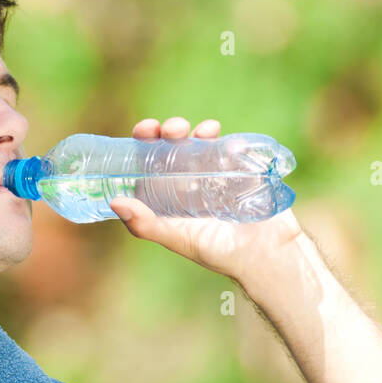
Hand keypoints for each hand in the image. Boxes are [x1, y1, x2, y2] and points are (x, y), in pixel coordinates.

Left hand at [109, 116, 301, 281]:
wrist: (267, 252)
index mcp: (170, 197)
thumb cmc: (219, 252)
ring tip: (200, 131)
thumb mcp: (178, 239)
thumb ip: (146, 225)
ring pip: (197, 142)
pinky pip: (226, 145)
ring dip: (194, 130)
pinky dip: (219, 135)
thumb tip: (114, 201)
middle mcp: (189, 182)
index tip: (144, 131)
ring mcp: (215, 173)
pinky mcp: (239, 169)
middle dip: (168, 132)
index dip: (144, 145)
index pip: (150, 164)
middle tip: (171, 130)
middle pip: (172, 148)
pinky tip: (215, 131)